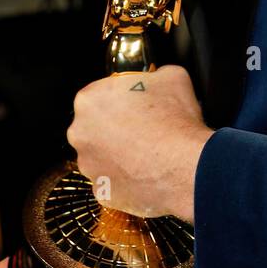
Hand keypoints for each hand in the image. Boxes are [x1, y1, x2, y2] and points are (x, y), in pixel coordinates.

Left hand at [67, 63, 213, 222]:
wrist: (186, 167)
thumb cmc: (175, 122)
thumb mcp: (171, 76)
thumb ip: (153, 76)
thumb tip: (156, 80)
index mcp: (90, 100)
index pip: (99, 94)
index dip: (120, 98)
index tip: (135, 104)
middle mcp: (80, 133)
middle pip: (94, 126)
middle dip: (114, 127)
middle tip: (142, 128)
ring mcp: (89, 166)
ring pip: (101, 156)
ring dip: (118, 154)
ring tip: (147, 152)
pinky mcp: (102, 192)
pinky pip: (111, 182)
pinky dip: (125, 179)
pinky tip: (146, 172)